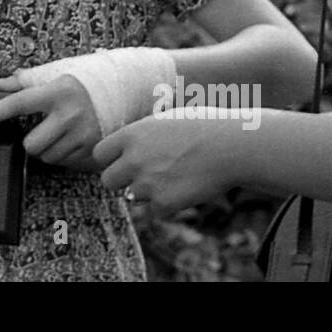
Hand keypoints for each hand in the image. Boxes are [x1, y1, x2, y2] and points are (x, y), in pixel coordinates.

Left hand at [0, 74, 102, 171]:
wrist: (122, 90)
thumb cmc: (83, 84)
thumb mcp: (54, 76)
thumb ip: (24, 82)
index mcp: (56, 92)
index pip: (17, 104)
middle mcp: (69, 114)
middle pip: (32, 144)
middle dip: (31, 141)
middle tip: (40, 131)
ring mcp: (83, 134)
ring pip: (47, 157)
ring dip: (48, 150)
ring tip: (59, 134)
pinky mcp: (93, 150)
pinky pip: (65, 163)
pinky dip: (64, 155)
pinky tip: (71, 140)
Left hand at [92, 109, 240, 215]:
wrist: (232, 146)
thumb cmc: (204, 126)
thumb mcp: (165, 120)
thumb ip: (141, 135)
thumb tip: (125, 146)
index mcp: (131, 135)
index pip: (99, 154)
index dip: (111, 159)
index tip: (123, 161)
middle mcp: (133, 159)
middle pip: (107, 181)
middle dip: (122, 180)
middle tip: (144, 176)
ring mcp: (147, 183)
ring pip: (132, 197)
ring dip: (147, 192)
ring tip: (173, 177)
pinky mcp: (164, 203)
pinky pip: (155, 211)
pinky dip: (167, 205)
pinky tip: (186, 188)